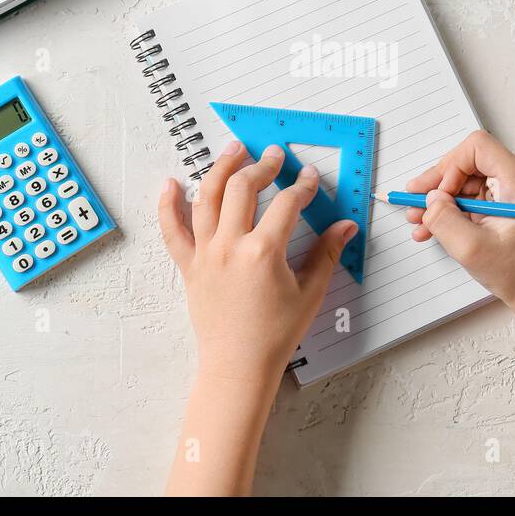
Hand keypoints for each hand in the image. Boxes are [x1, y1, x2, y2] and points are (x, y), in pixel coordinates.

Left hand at [159, 140, 356, 386]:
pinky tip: (170, 183)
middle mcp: (230, 246)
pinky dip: (168, 205)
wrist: (238, 365)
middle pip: (243, 188)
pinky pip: (173, 230)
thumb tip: (346, 226)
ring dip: (220, 168)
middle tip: (275, 156)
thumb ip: (327, 253)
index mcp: (263, 252)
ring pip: (207, 197)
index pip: (287, 204)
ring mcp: (206, 254)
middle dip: (262, 166)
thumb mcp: (310, 293)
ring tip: (234, 150)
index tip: (310, 178)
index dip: (302, 186)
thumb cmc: (275, 334)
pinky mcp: (189, 266)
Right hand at [407, 130, 514, 324]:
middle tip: (415, 203)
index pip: (477, 148)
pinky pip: (474, 198)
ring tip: (419, 221)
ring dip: (441, 201)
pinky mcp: (508, 205)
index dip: (449, 167)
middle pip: (469, 164)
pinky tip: (433, 228)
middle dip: (438, 185)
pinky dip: (453, 211)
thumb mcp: (471, 248)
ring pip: (467, 183)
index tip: (436, 194)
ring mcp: (514, 192)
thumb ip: (443, 219)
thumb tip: (429, 199)